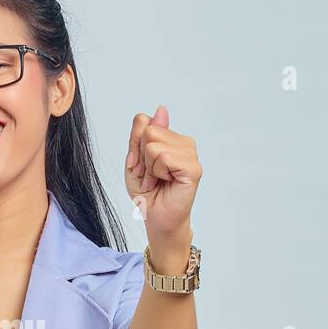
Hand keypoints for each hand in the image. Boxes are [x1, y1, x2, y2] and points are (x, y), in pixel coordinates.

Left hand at [123, 104, 201, 237]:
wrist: (155, 218)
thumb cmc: (147, 192)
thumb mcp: (134, 160)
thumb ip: (141, 134)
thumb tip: (161, 110)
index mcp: (170, 138)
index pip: (144, 121)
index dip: (135, 146)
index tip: (140, 165)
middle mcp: (183, 142)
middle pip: (149, 131)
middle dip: (141, 158)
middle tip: (150, 176)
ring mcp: (190, 154)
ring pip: (154, 144)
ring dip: (149, 168)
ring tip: (157, 180)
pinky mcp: (193, 168)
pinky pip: (164, 157)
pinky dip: (157, 172)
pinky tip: (166, 182)